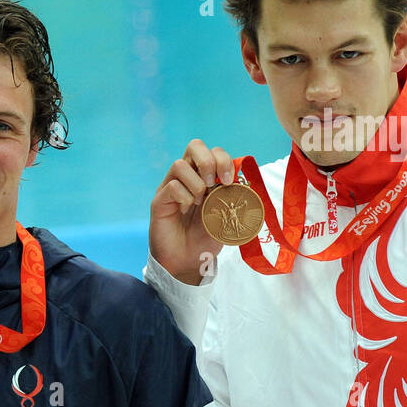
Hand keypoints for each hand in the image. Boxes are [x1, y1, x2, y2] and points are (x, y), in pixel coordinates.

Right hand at [149, 139, 235, 284]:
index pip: (213, 152)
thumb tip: (246, 183)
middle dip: (209, 162)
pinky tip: (186, 209)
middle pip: (195, 146)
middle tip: (214, 184)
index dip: (224, 160)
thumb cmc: (205, 237)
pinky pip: (171, 186)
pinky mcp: (160, 201)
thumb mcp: (226, 215)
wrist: (188, 260)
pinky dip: (184, 196)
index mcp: (204, 176)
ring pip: (179, 164)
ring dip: (196, 183)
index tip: (230, 181)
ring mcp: (171, 187)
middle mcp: (187, 177)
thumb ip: (234, 198)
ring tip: (199, 202)